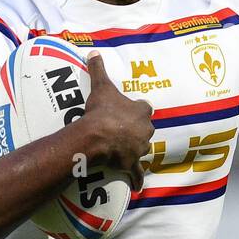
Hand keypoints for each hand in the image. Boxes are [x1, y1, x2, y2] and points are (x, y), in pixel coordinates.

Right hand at [82, 53, 153, 191]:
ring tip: (123, 149)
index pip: (144, 108)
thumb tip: (93, 52)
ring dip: (135, 149)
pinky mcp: (132, 163)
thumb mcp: (101, 86)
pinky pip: (137, 172)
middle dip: (137, 130)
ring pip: (141, 148)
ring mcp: (140, 148)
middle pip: (145, 129)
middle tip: (123, 130)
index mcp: (141, 111)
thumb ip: (98, 69)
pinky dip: (137, 179)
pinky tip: (138, 186)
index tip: (128, 111)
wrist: (98, 135)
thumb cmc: (102, 110)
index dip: (137, 109)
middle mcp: (145, 130)